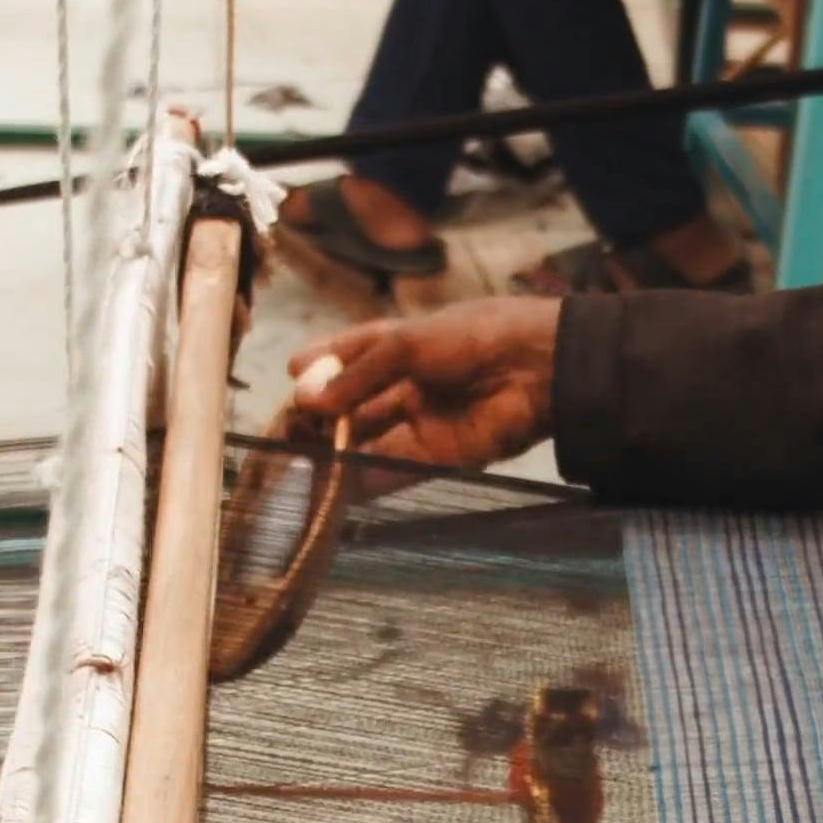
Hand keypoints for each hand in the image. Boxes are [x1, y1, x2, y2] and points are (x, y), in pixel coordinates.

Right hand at [286, 299, 564, 472]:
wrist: (537, 367)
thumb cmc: (473, 337)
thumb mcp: (406, 344)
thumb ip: (357, 375)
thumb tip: (306, 399)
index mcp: (401, 343)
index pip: (351, 353)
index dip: (320, 364)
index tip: (289, 377)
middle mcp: (407, 382)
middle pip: (353, 403)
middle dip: (319, 418)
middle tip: (285, 434)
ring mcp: (422, 420)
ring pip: (368, 438)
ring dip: (336, 451)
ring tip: (299, 464)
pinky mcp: (438, 454)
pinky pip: (394, 466)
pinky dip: (365, 477)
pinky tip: (335, 485)